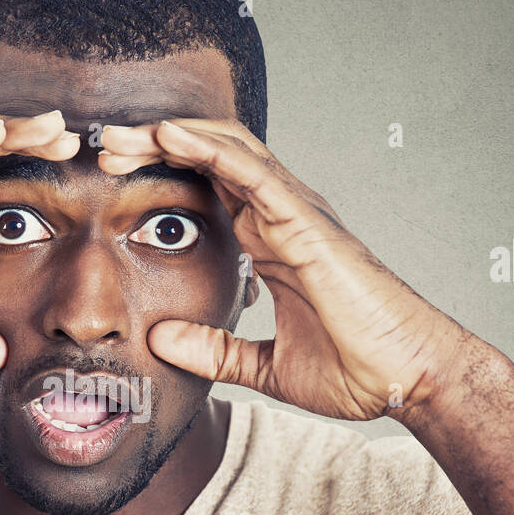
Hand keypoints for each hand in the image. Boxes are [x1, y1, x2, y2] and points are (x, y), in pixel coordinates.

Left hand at [99, 119, 471, 421]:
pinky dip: (209, 150)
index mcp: (270, 245)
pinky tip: (169, 136)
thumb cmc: (356, 370)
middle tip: (103, 148)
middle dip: (155, 149)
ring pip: (226, 153)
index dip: (163, 178)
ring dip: (171, 139)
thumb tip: (159, 341)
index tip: (112, 181)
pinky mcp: (307, 224)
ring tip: (121, 134)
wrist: (410, 380)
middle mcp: (281, 219)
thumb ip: (214, 351)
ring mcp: (296, 216)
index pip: (208, 193)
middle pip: (209, 162)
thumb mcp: (264, 367)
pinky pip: (253, 173)